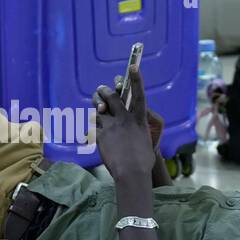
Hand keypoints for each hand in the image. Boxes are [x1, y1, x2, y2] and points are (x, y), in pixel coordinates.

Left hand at [93, 65, 156, 181]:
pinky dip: (94, 124)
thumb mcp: (146, 143)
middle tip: (102, 89)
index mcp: (140, 120)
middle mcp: (125, 119)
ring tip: (97, 102)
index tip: (133, 66)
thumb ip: (139, 134)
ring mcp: (112, 126)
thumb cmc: (143, 162)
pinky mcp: (101, 135)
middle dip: (105, 90)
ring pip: (100, 108)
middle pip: (113, 97)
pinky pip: (94, 124)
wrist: (131, 172)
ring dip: (97, 103)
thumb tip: (136, 135)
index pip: (139, 94)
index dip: (136, 79)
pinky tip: (94, 128)